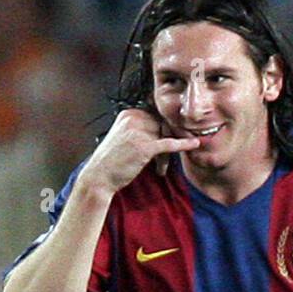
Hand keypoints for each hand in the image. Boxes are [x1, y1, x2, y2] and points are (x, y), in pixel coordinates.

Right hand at [81, 108, 199, 195]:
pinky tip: (194, 144)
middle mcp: (133, 118)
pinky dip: (183, 144)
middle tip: (166, 160)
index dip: (164, 130)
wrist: (99, 177)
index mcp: (129, 113)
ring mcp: (138, 131)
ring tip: (161, 168)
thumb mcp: (124, 138)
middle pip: (162, 125)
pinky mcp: (144, 146)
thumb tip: (163, 131)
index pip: (156, 116)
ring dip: (167, 154)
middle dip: (167, 142)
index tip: (171, 142)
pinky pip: (169, 143)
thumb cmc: (112, 162)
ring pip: (165, 136)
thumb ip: (141, 130)